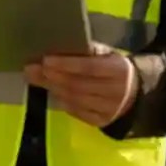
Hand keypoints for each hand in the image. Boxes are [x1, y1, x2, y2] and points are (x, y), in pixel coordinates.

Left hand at [24, 42, 138, 127]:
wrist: (135, 93)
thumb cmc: (115, 67)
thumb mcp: (108, 54)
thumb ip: (89, 50)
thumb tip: (61, 44)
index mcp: (118, 70)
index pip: (88, 68)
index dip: (66, 64)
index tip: (45, 60)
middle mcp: (114, 91)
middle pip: (77, 85)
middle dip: (52, 77)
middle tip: (31, 69)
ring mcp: (108, 109)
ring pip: (75, 99)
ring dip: (52, 88)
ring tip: (35, 78)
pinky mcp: (101, 121)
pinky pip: (76, 112)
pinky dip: (61, 101)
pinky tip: (51, 92)